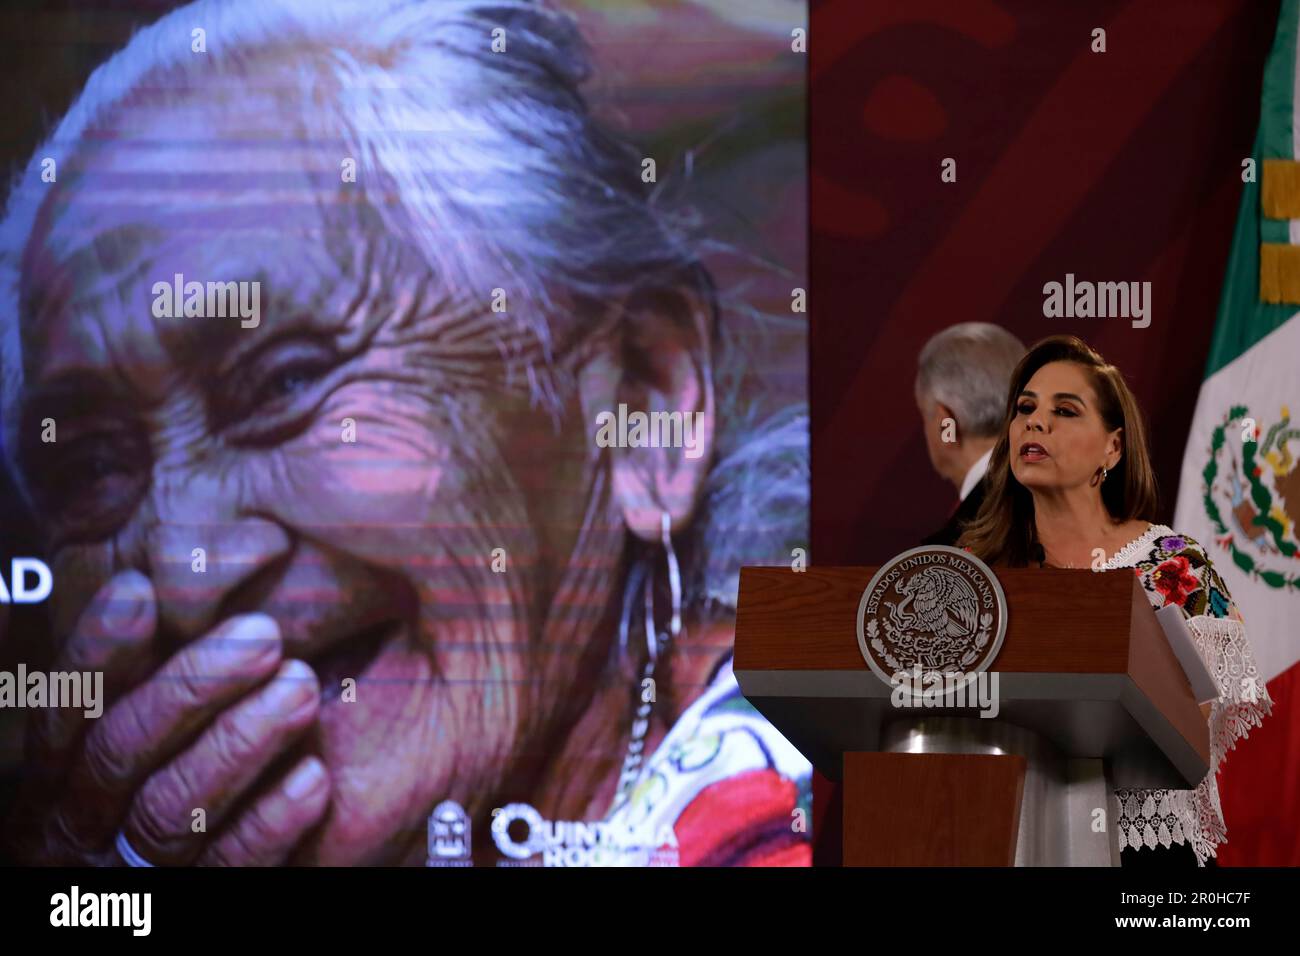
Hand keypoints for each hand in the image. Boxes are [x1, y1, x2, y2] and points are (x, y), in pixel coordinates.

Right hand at [4, 570, 331, 864]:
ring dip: (240, 743)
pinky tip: (313, 775)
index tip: (138, 589)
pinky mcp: (205, 902)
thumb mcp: (150, 727)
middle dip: (192, 686)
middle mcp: (85, 831)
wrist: (213, 863)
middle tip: (264, 634)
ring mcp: (140, 876)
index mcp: (61, 783)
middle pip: (122, 753)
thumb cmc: (185, 768)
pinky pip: (232, 868)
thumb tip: (144, 583)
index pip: (68, 713)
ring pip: (172, 810)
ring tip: (300, 687)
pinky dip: (270, 821)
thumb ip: (147, 675)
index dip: (97, 653)